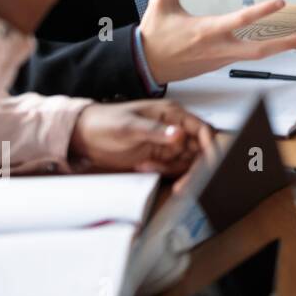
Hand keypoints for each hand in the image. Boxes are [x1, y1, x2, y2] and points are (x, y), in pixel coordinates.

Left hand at [69, 99, 213, 177]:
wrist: (84, 135)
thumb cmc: (105, 122)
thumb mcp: (129, 126)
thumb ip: (155, 131)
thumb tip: (179, 134)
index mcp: (172, 114)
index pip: (202, 129)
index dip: (210, 146)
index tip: (211, 162)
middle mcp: (174, 128)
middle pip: (199, 149)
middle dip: (194, 166)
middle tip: (184, 182)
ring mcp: (168, 143)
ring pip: (188, 161)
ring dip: (174, 170)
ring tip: (148, 167)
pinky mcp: (160, 156)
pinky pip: (173, 168)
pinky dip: (163, 171)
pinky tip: (144, 167)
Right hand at [139, 0, 295, 84]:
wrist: (143, 65)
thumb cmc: (153, 35)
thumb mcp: (161, 2)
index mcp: (207, 30)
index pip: (242, 19)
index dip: (263, 10)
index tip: (281, 2)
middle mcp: (218, 48)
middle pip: (259, 50)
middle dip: (285, 44)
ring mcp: (220, 60)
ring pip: (255, 56)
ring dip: (278, 47)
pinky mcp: (218, 65)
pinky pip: (243, 57)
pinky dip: (260, 50)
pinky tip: (272, 43)